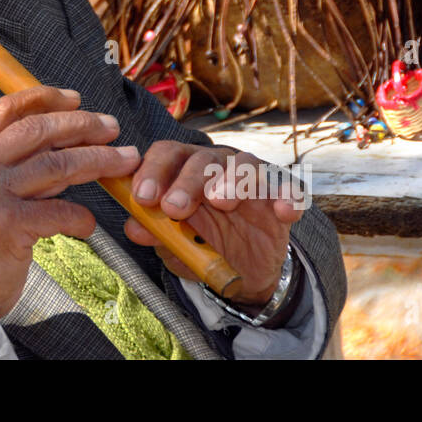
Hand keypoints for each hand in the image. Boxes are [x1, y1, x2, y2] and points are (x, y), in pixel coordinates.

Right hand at [0, 85, 141, 318]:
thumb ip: (10, 167)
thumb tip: (63, 145)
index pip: (5, 111)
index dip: (43, 99)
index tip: (75, 99)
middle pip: (38, 132)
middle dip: (80, 125)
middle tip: (111, 126)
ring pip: (56, 165)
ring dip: (97, 160)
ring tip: (125, 159)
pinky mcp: (11, 228)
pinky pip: (60, 212)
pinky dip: (81, 216)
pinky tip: (89, 224)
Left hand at [122, 141, 305, 307]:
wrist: (241, 268)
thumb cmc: (201, 242)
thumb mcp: (174, 243)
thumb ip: (156, 232)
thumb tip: (133, 228)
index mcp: (183, 168)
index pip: (166, 153)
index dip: (153, 171)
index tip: (143, 198)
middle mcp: (216, 165)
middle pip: (202, 159)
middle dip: (187, 182)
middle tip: (175, 208)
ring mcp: (250, 178)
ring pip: (244, 164)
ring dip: (232, 180)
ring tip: (220, 201)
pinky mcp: (279, 196)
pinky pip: (288, 188)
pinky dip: (287, 196)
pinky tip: (282, 211)